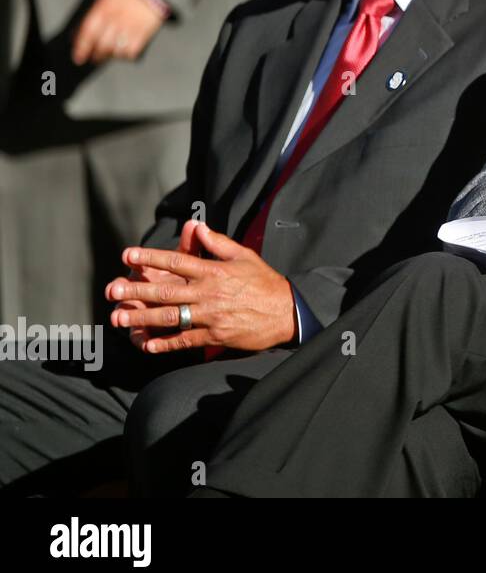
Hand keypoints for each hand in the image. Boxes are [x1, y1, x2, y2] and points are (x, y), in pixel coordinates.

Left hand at [72, 0, 165, 64]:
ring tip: (112, 53)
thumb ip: (96, 12)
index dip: (82, 47)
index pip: (88, 33)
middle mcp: (116, 20)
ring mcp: (130, 28)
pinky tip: (127, 50)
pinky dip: (128, 54)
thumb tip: (82, 30)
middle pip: (102, 45)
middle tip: (96, 58)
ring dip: (113, 54)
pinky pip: (132, 51)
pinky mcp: (144, 33)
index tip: (79, 57)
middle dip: (97, 54)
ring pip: (116, 50)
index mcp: (104, 9)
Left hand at [106, 221, 296, 352]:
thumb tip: (198, 227)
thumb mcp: (244, 256)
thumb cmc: (264, 281)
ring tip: (119, 318)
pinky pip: (186, 340)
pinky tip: (148, 345)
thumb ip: (218, 243)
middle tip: (112, 291)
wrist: (287, 311)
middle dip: (136, 291)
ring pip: (170, 317)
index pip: (177, 261)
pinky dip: (166, 344)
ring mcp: (211, 316)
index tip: (128, 255)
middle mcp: (209, 293)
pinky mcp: (216, 336)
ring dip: (142, 318)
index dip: (150, 257)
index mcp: (214, 271)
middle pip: (166, 292)